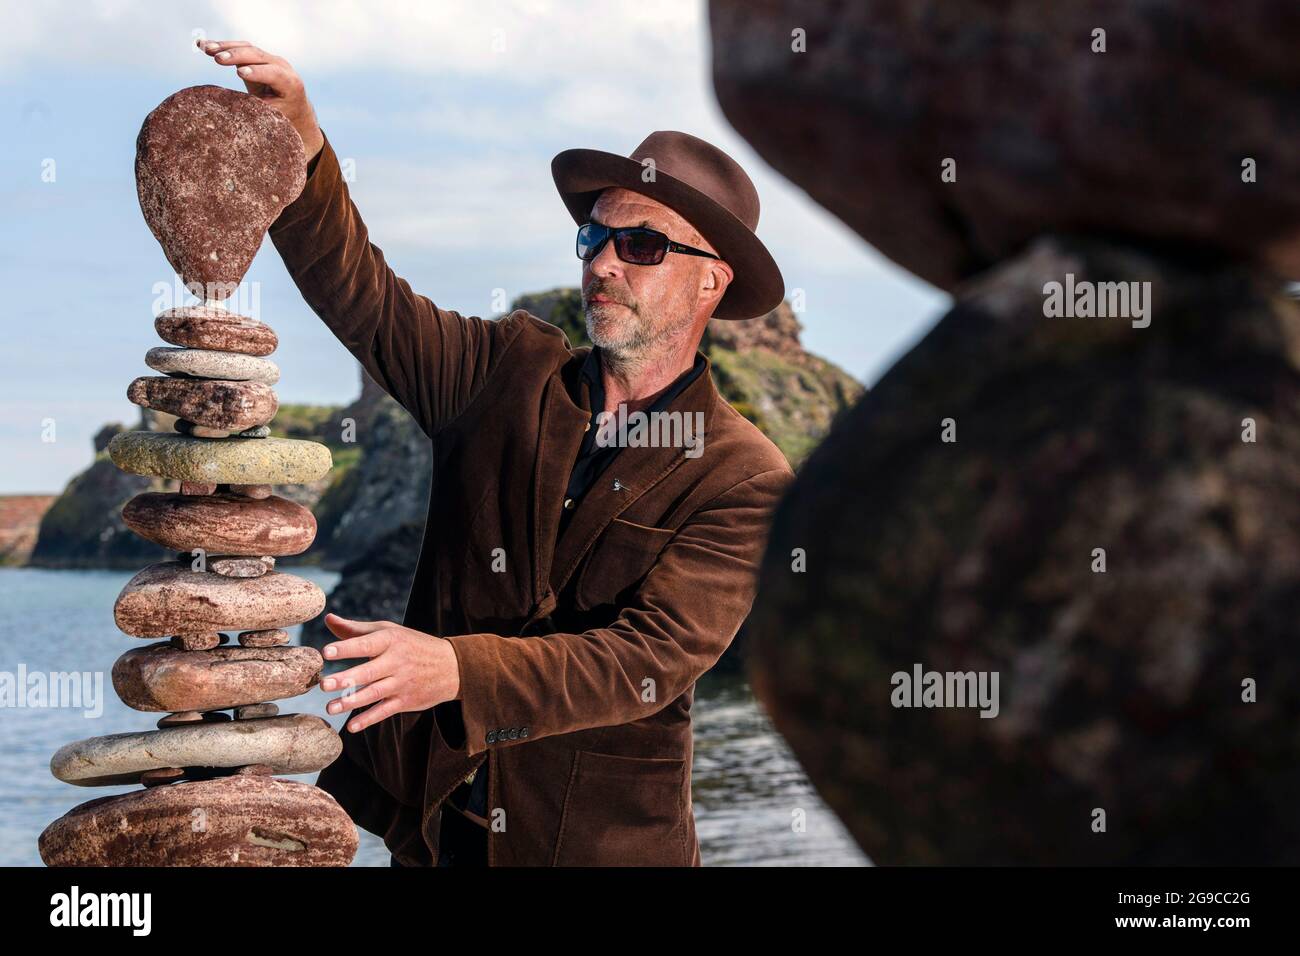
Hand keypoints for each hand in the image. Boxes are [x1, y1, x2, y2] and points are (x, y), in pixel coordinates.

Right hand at [197, 39, 323, 160]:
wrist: (294, 107)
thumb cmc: (283, 117)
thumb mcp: (272, 117)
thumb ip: (257, 111)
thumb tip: (233, 114)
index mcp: (290, 83)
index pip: (273, 74)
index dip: (257, 72)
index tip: (239, 73)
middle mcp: (282, 66)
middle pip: (258, 56)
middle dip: (236, 56)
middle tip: (216, 58)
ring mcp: (270, 59)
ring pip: (247, 48)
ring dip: (225, 47)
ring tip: (204, 48)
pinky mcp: (258, 56)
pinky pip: (240, 48)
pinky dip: (222, 47)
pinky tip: (202, 44)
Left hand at [318, 613, 461, 732]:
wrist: (452, 666)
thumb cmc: (411, 645)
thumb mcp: (389, 631)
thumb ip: (356, 629)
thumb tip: (328, 619)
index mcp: (391, 640)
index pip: (366, 644)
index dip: (346, 647)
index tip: (326, 652)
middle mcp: (397, 661)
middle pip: (369, 671)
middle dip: (346, 678)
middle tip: (324, 684)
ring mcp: (402, 682)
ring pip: (375, 693)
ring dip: (352, 701)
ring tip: (330, 708)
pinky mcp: (406, 700)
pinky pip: (385, 711)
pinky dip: (369, 719)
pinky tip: (351, 726)